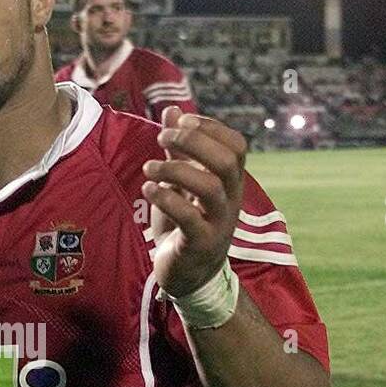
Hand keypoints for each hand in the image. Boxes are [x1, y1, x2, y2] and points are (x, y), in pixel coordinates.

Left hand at [141, 108, 245, 297]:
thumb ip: (178, 150)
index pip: (236, 145)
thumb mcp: (180, 184)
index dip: (210, 127)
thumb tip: (172, 110)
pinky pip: (190, 217)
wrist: (188, 275)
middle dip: (193, 142)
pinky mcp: (201, 244)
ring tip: (149, 169)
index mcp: (230, 182)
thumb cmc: (184, 225)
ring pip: (211, 186)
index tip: (180, 122)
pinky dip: (166, 199)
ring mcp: (219, 223)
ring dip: (175, 169)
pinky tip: (149, 190)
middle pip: (228, 160)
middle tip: (161, 139)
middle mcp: (230, 200)